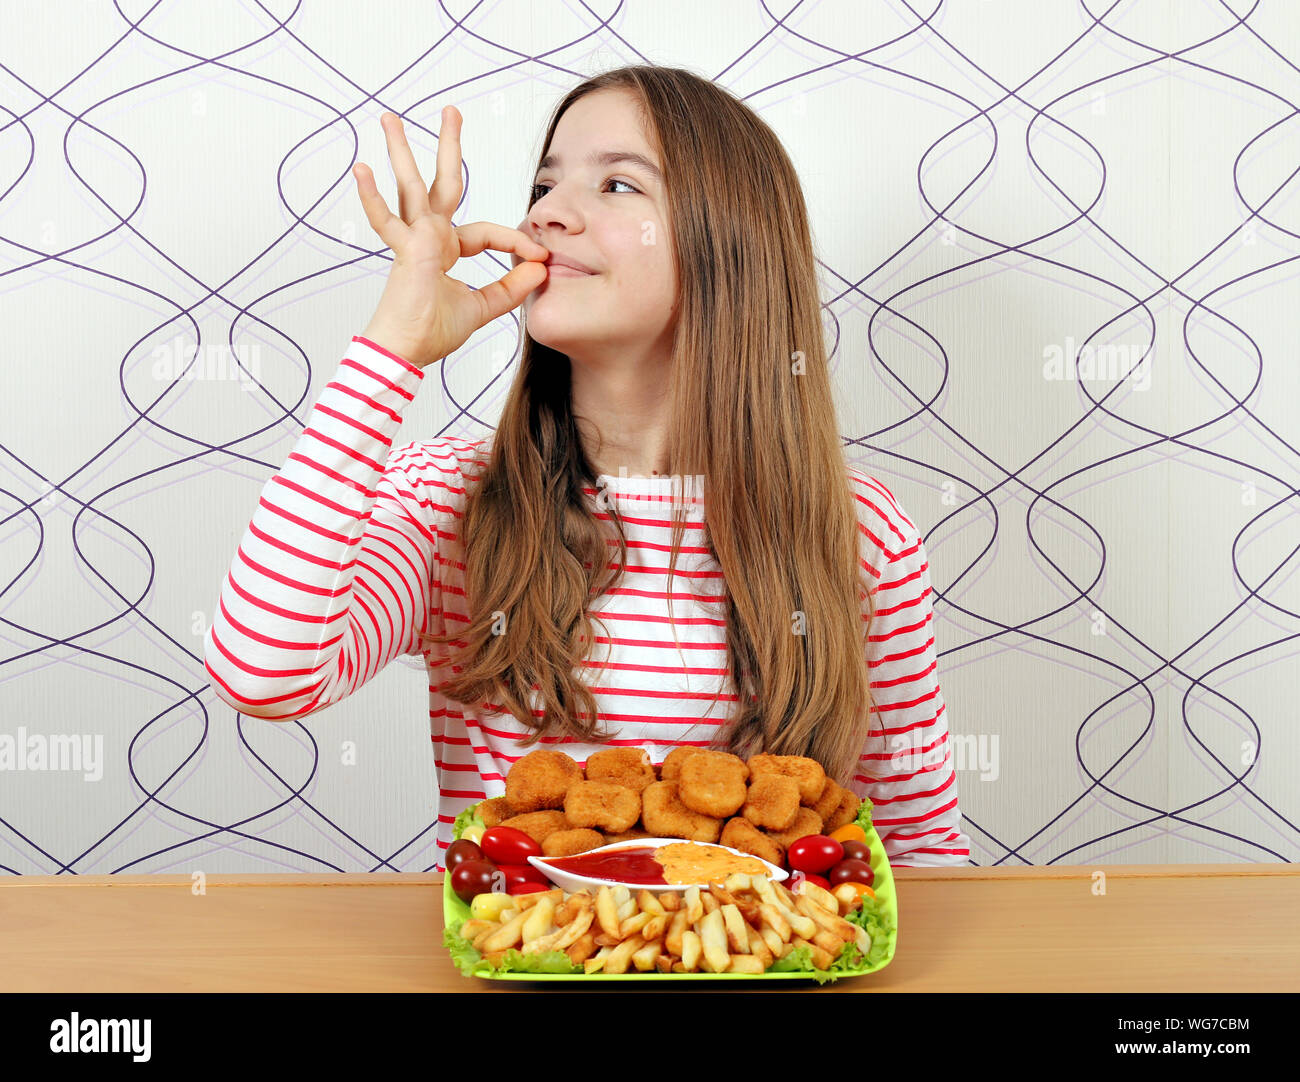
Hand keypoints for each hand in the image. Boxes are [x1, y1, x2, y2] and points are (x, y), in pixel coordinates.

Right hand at [352, 107, 548, 368]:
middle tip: (451, 112)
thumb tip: (541, 270)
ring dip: (401, 151)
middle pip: (443, 185)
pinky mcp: (406, 249)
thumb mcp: (482, 308)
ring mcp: (414, 239)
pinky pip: (388, 220)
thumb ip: (509, 289)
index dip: (514, 243)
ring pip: (411, 186)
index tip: (541, 256)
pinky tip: (361, 169)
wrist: (406, 352)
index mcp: (445, 250)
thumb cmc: (432, 333)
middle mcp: (429, 238)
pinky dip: (372, 197)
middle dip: (449, 149)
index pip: (486, 234)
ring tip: (390, 117)